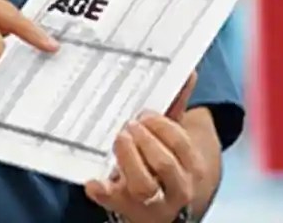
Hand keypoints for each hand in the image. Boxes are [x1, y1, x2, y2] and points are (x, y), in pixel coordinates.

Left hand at [83, 72, 203, 221]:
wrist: (160, 209)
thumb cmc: (161, 165)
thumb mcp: (172, 140)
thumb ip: (177, 109)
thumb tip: (188, 73)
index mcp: (190, 168)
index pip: (181, 145)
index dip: (162, 126)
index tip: (144, 116)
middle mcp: (176, 189)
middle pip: (164, 164)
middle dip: (145, 141)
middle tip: (128, 127)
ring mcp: (152, 203)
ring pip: (144, 185)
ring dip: (128, 159)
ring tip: (118, 140)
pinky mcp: (126, 210)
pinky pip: (114, 202)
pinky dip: (103, 192)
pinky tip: (93, 181)